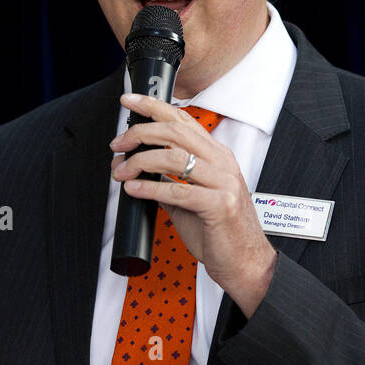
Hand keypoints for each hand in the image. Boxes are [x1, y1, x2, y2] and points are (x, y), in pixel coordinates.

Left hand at [110, 93, 277, 317]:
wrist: (246, 263)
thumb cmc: (221, 232)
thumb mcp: (192, 201)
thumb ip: (171, 182)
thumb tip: (142, 172)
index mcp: (217, 156)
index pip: (183, 120)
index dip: (154, 106)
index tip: (129, 101)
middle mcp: (222, 163)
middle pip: (176, 132)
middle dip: (140, 133)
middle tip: (118, 144)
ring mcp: (223, 183)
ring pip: (174, 157)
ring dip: (140, 161)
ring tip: (121, 171)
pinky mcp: (220, 206)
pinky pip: (178, 191)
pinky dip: (151, 188)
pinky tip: (134, 190)